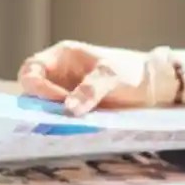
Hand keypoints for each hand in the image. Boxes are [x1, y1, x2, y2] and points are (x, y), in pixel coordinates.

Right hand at [18, 41, 151, 115]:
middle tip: (60, 116)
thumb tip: (68, 109)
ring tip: (67, 125)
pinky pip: (58, 116)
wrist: (152, 86)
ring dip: (50, 116)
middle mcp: (59, 73)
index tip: (57, 99)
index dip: (37, 85)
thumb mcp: (112, 76)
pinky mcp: (75, 107)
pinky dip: (60, 123)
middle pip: (33, 90)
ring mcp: (65, 91)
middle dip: (41, 104)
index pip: (32, 69)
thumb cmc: (131, 71)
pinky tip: (72, 129)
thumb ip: (90, 89)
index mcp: (63, 56)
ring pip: (44, 106)